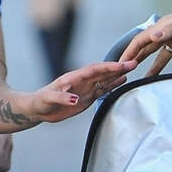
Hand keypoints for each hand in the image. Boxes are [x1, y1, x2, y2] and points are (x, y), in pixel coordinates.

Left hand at [4, 60, 137, 125]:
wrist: (37, 109)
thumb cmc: (39, 102)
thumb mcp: (47, 100)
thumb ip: (61, 98)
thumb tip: (74, 99)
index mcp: (73, 78)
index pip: (94, 70)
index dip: (108, 67)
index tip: (121, 65)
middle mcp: (81, 81)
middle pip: (102, 72)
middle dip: (118, 67)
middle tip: (134, 63)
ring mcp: (85, 88)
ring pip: (104, 79)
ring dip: (118, 74)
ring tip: (132, 68)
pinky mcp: (86, 97)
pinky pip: (102, 89)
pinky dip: (113, 84)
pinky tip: (122, 81)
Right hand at [122, 0, 171, 76]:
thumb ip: (170, 29)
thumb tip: (152, 38)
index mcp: (163, 27)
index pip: (141, 40)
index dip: (130, 51)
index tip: (120, 63)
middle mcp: (168, 33)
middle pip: (148, 49)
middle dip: (138, 60)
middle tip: (128, 73)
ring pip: (163, 56)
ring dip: (156, 68)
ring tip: (148, 81)